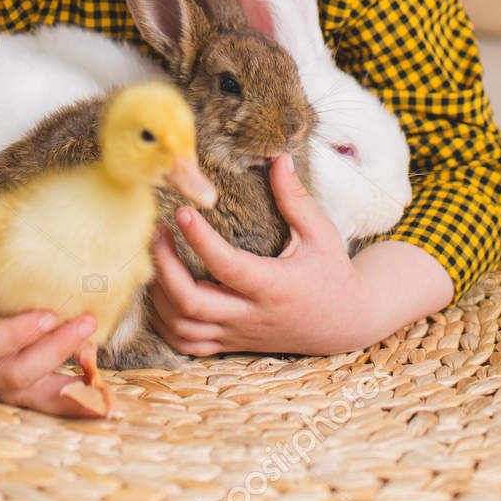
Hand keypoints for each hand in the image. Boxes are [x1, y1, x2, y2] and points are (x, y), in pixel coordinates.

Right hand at [0, 224, 104, 417]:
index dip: (14, 335)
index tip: (46, 315)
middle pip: (12, 372)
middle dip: (52, 351)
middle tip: (86, 321)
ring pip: (29, 389)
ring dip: (66, 376)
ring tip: (97, 345)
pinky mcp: (6, 383)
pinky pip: (38, 400)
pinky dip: (70, 403)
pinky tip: (103, 401)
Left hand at [147, 153, 377, 355]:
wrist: (345, 324)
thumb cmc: (332, 273)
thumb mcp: (321, 233)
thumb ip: (296, 197)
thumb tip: (278, 156)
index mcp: (274, 286)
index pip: (228, 266)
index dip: (200, 240)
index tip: (183, 211)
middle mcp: (251, 315)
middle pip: (191, 304)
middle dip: (165, 268)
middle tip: (156, 233)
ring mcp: (238, 334)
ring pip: (182, 327)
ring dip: (159, 294)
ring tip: (155, 257)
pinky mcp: (232, 344)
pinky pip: (186, 344)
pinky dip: (164, 322)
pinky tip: (159, 292)